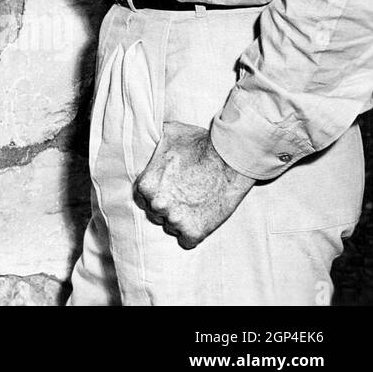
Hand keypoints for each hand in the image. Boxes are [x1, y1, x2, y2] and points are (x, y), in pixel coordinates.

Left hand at [134, 122, 254, 248]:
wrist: (230, 159)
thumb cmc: (201, 144)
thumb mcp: (170, 133)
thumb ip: (156, 139)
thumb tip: (149, 129)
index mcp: (146, 184)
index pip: (142, 197)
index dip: (156, 194)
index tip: (168, 190)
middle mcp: (157, 204)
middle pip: (156, 213)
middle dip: (168, 207)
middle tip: (185, 196)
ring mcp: (175, 220)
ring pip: (171, 227)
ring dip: (181, 220)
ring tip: (196, 205)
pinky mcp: (195, 232)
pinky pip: (187, 241)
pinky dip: (194, 234)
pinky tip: (201, 221)